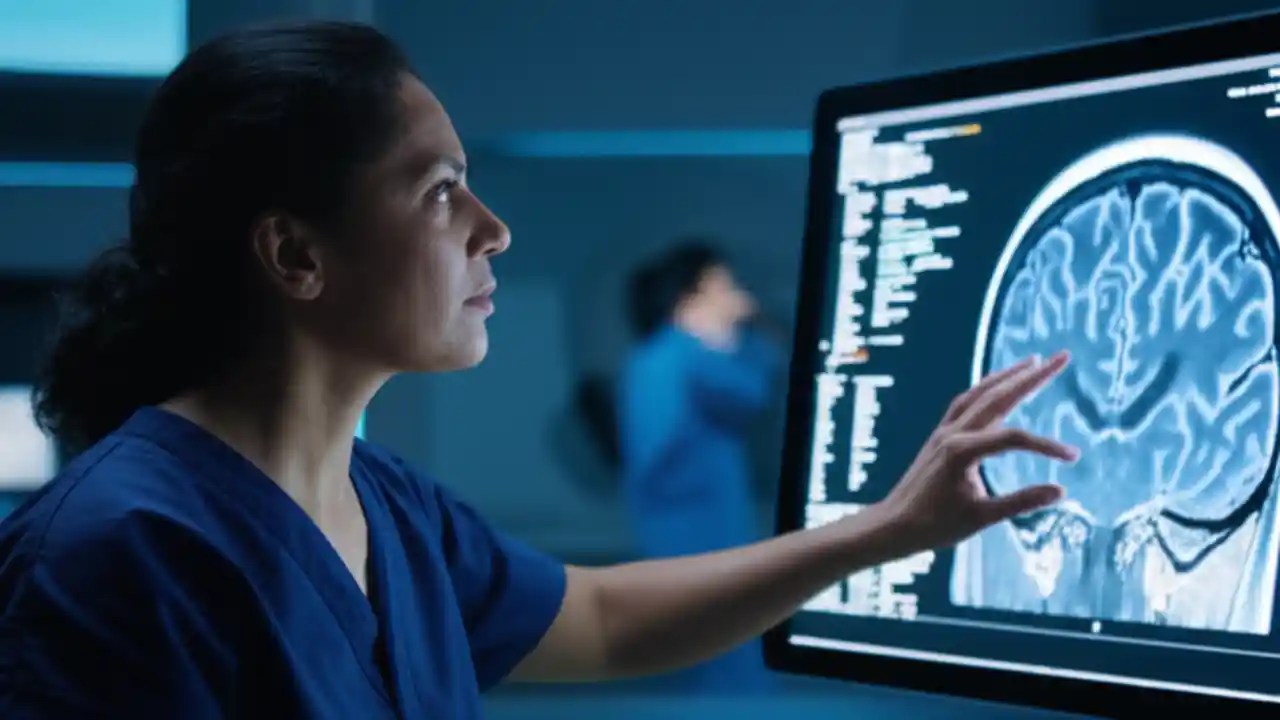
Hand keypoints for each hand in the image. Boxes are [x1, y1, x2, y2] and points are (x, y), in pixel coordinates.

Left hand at [873, 351, 1079, 555]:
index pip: (1014, 438)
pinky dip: (985, 389)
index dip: (1046, 445)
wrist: (893, 525)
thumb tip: (1061, 491)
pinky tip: (998, 387)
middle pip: (998, 396)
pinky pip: (965, 403)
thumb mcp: (981, 519)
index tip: (1073, 457)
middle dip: (1032, 376)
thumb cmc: (935, 526)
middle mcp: (953, 434)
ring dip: (1007, 375)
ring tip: (1033, 361)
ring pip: (979, 394)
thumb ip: (1020, 502)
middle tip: (1061, 357)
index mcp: (962, 451)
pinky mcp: (940, 436)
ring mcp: (944, 431)